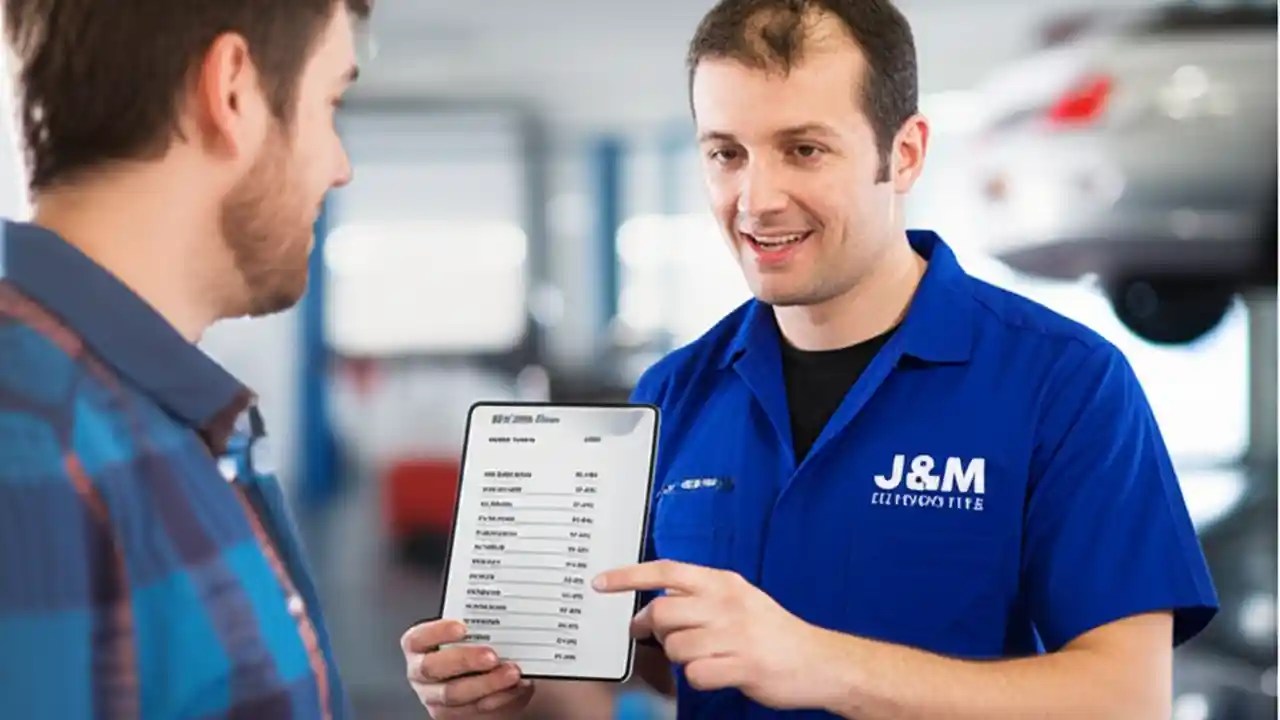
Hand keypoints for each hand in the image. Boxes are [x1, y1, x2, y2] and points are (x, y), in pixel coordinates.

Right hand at [401, 619, 534, 718]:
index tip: (463, 628)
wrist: (486, 674)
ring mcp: (432, 696)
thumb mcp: (473, 631)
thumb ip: (480, 625)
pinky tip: (515, 686)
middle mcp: (419, 672)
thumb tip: (505, 617)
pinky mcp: (450, 714)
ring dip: (487, 683)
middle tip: (492, 656)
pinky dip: (498, 697)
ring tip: (512, 673)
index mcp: (418, 645)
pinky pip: (473, 709)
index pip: (418, 638)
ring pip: (454, 694)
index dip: (438, 632)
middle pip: (433, 668)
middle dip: (465, 660)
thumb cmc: (475, 644)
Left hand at [593, 560, 832, 709]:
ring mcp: (735, 635)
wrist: (818, 660)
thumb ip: (700, 597)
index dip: (629, 576)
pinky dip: (700, 679)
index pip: (666, 571)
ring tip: (704, 656)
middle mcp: (727, 603)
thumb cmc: (773, 632)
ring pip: (675, 647)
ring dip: (681, 658)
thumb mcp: (739, 599)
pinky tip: (718, 673)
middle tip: (658, 638)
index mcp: (724, 583)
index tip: (602, 582)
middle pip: (661, 613)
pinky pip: (696, 675)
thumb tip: (655, 604)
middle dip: (652, 630)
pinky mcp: (742, 665)